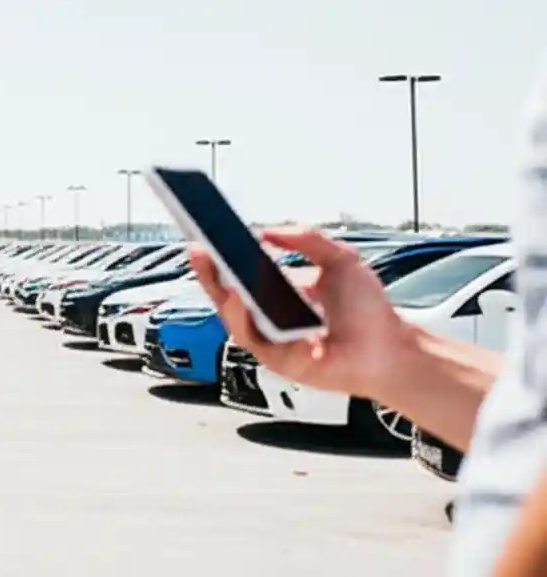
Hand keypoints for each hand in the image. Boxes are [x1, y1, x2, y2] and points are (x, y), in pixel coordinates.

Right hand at [189, 228, 412, 399]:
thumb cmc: (367, 312)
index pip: (236, 276)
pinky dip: (260, 329)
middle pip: (226, 299)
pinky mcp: (282, 363)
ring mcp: (272, 343)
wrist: (391, 348)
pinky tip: (261, 312)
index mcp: (275, 294)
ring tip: (229, 285)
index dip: (217, 260)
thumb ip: (307, 239)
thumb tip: (267, 231)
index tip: (203, 239)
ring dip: (229, 305)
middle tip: (201, 255)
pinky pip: (263, 346)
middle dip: (210, 277)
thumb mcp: (339, 260)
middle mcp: (268, 320)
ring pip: (237, 324)